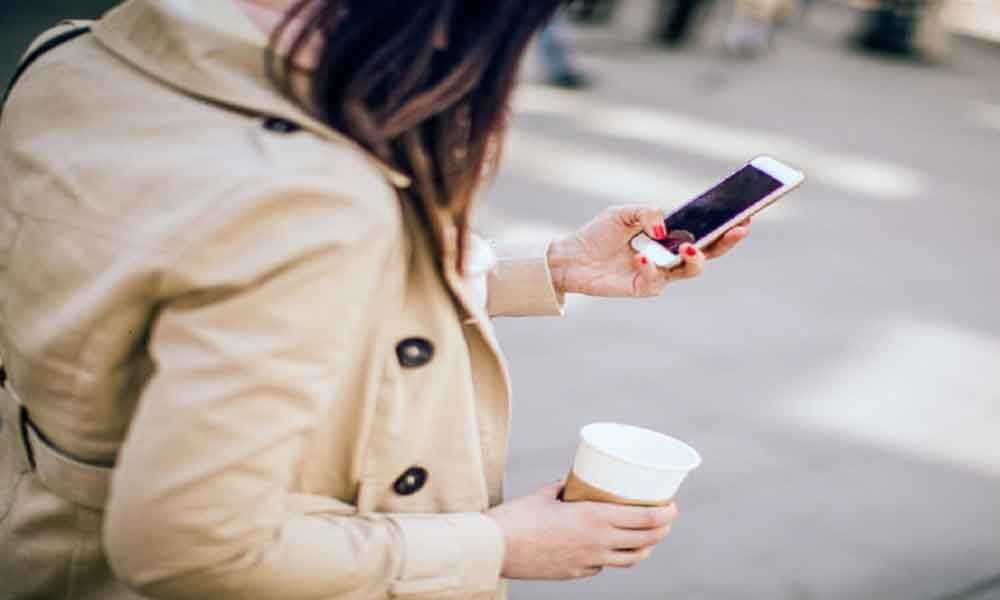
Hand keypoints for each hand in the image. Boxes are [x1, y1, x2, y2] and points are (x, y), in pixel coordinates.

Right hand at [486, 482, 678, 579]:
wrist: (495, 549)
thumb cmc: (518, 517)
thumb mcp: (546, 494)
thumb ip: (566, 488)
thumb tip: (575, 480)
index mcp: (595, 519)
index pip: (646, 519)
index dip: (666, 514)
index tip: (672, 505)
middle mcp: (598, 543)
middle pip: (646, 541)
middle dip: (662, 530)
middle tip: (666, 517)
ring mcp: (590, 561)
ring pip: (631, 559)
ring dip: (646, 548)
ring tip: (649, 536)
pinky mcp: (577, 573)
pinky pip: (605, 565)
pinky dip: (614, 556)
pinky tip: (612, 548)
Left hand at [547, 205, 750, 297]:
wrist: (570, 257)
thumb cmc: (598, 234)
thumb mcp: (623, 213)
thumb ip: (647, 213)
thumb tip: (663, 228)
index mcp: (670, 235)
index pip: (704, 230)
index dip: (726, 224)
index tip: (746, 213)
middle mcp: (670, 256)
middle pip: (708, 252)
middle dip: (726, 241)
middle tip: (739, 228)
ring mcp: (660, 274)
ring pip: (690, 270)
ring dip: (695, 258)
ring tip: (689, 246)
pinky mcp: (643, 287)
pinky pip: (655, 279)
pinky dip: (649, 266)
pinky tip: (640, 255)